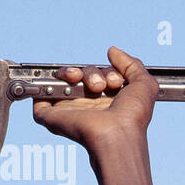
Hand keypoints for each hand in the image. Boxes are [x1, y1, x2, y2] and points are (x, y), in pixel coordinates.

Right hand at [32, 46, 159, 157]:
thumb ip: (132, 64)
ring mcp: (69, 110)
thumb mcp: (145, 85)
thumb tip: (113, 51)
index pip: (100, 77)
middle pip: (82, 75)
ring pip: (62, 80)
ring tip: (87, 84)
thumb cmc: (133, 116)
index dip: (108, 72)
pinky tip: (69, 82)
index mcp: (108, 102)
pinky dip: (48, 83)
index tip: (117, 82)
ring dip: (73, 72)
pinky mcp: (51, 116)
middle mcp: (88, 106)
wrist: (117, 134)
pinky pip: (39, 95)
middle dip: (92, 72)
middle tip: (101, 86)